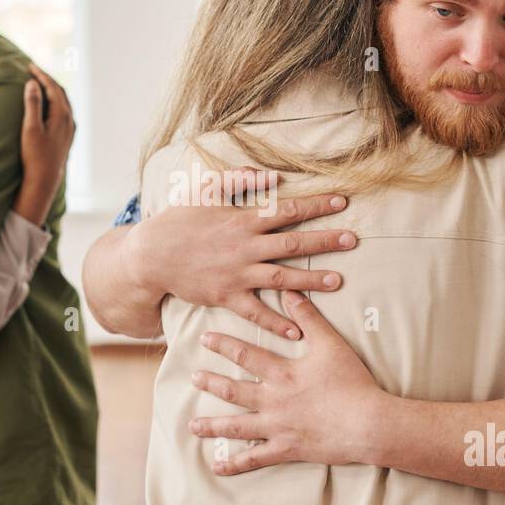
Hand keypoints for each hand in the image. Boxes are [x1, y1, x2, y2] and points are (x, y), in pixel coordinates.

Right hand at [13, 62, 75, 226]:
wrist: (45, 179)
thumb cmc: (35, 155)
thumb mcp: (30, 128)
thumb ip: (32, 104)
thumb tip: (32, 83)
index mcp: (62, 115)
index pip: (53, 87)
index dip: (41, 74)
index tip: (29, 66)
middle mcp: (69, 119)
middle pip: (60, 92)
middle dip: (47, 79)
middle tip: (33, 70)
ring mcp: (69, 128)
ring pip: (63, 102)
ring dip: (52, 90)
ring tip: (39, 83)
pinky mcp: (67, 136)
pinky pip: (63, 111)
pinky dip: (54, 101)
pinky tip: (48, 104)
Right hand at [128, 191, 357, 339]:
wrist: (151, 256)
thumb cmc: (179, 221)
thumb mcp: (204, 191)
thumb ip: (238, 181)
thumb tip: (270, 175)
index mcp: (242, 219)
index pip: (288, 210)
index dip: (317, 205)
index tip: (343, 202)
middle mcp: (244, 247)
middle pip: (293, 244)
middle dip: (326, 241)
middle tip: (353, 240)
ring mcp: (237, 274)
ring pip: (282, 278)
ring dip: (312, 280)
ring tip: (338, 281)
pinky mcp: (226, 297)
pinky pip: (256, 312)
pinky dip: (277, 322)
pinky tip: (298, 329)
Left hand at [188, 289, 384, 472]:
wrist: (368, 423)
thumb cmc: (351, 382)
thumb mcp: (331, 344)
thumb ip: (309, 318)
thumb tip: (290, 292)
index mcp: (282, 374)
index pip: (246, 355)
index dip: (224, 345)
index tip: (205, 339)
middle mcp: (273, 401)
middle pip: (234, 391)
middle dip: (211, 383)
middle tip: (192, 378)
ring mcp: (277, 427)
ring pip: (237, 426)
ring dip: (213, 426)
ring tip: (193, 425)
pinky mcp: (286, 449)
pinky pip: (255, 459)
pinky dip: (235, 464)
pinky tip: (218, 466)